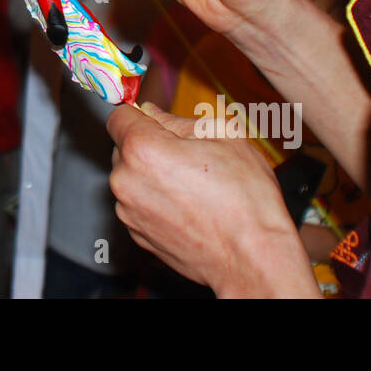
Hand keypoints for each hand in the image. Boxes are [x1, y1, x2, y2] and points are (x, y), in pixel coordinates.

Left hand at [107, 103, 318, 297]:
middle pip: (122, 148)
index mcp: (142, 150)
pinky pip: (138, 204)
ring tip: (191, 185)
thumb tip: (151, 113)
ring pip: (130, 178)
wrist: (252, 257)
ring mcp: (129, 212)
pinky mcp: (138, 235)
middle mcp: (126, 181)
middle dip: (147, 145)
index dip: (138, 115)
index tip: (155, 121)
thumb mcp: (222, 135)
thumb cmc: (245, 199)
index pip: (119, 116)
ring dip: (150, 175)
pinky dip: (155, 201)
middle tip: (186, 155)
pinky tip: (187, 206)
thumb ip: (176, 120)